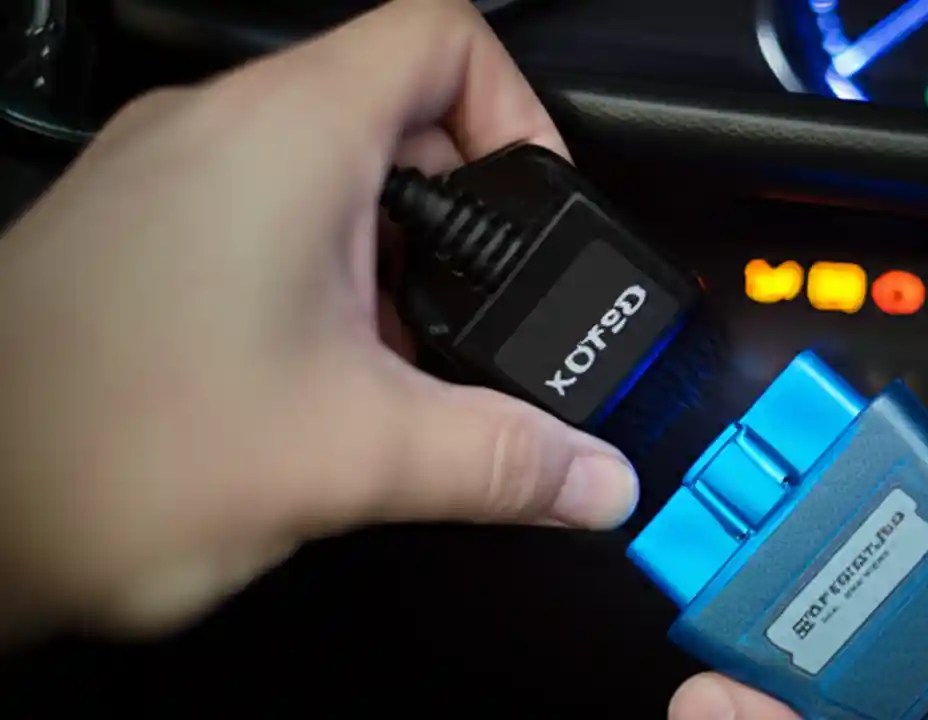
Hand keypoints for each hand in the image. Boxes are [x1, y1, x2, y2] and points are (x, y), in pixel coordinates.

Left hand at [0, 0, 637, 644]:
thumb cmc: (102, 453)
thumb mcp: (351, 455)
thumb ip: (500, 460)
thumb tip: (592, 475)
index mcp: (285, 139)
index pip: (441, 38)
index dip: (518, 109)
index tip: (537, 206)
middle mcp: (217, 130)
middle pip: (393, 109)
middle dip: (461, 217)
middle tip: (482, 312)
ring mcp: (167, 175)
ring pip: (326, 168)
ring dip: (388, 255)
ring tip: (397, 359)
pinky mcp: (136, 230)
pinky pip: (261, 210)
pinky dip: (320, 273)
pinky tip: (320, 373)